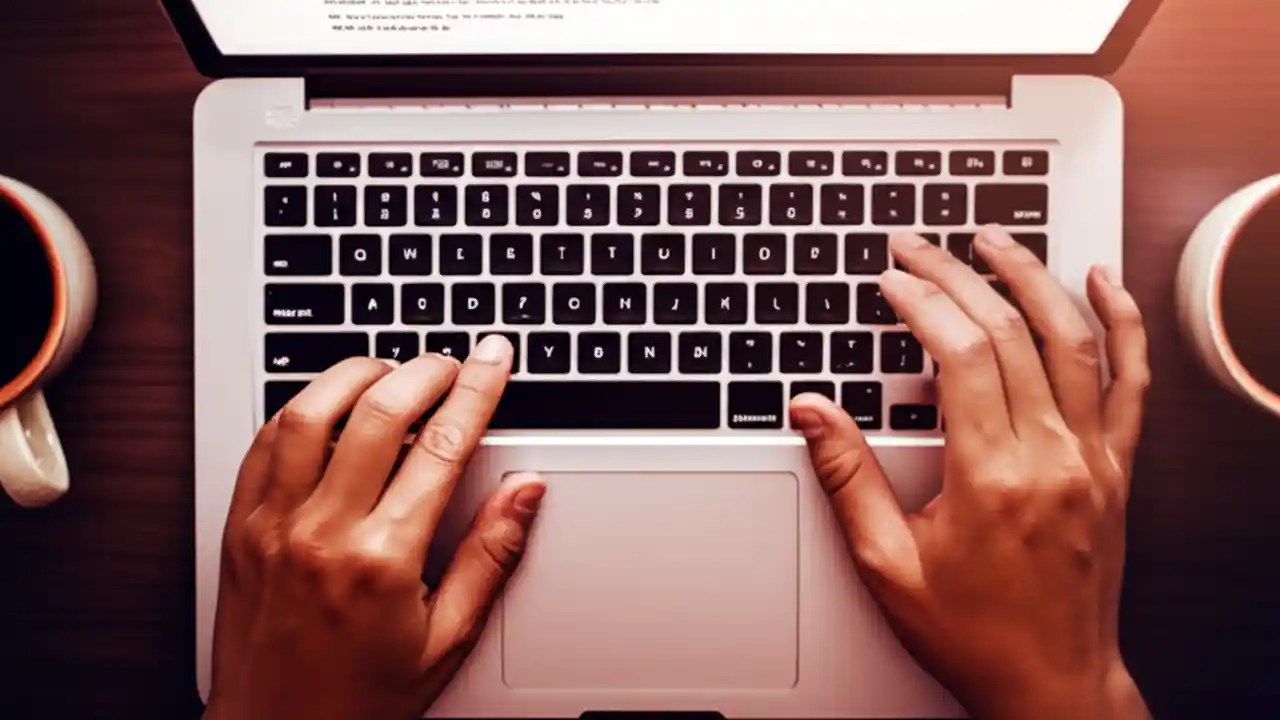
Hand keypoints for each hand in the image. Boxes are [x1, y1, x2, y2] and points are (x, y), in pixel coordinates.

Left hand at [206, 337, 543, 719]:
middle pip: (378, 412)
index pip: (442, 447)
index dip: (475, 390)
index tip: (492, 358)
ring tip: (388, 371)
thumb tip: (524, 494)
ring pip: (310, 412)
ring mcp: (273, 525)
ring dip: (355, 375)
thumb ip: (489, 557)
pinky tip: (328, 407)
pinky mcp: (240, 526)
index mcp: (383, 561)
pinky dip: (300, 409)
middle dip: (423, 370)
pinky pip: (263, 442)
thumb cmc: (360, 700)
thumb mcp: (446, 639)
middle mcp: (323, 533)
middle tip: (449, 361)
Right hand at [791, 229, 1151, 719]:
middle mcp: (1051, 457)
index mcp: (992, 476)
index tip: (893, 280)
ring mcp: (1093, 459)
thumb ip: (847, 479)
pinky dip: (1123, 324)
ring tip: (994, 241)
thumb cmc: (972, 633)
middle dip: (959, 276)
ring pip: (1073, 340)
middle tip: (919, 249)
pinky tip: (1104, 285)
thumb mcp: (887, 563)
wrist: (1050, 682)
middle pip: (1011, 332)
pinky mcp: (1116, 468)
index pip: (962, 354)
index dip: (923, 302)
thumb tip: (812, 413)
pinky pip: (1131, 381)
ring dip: (1032, 279)